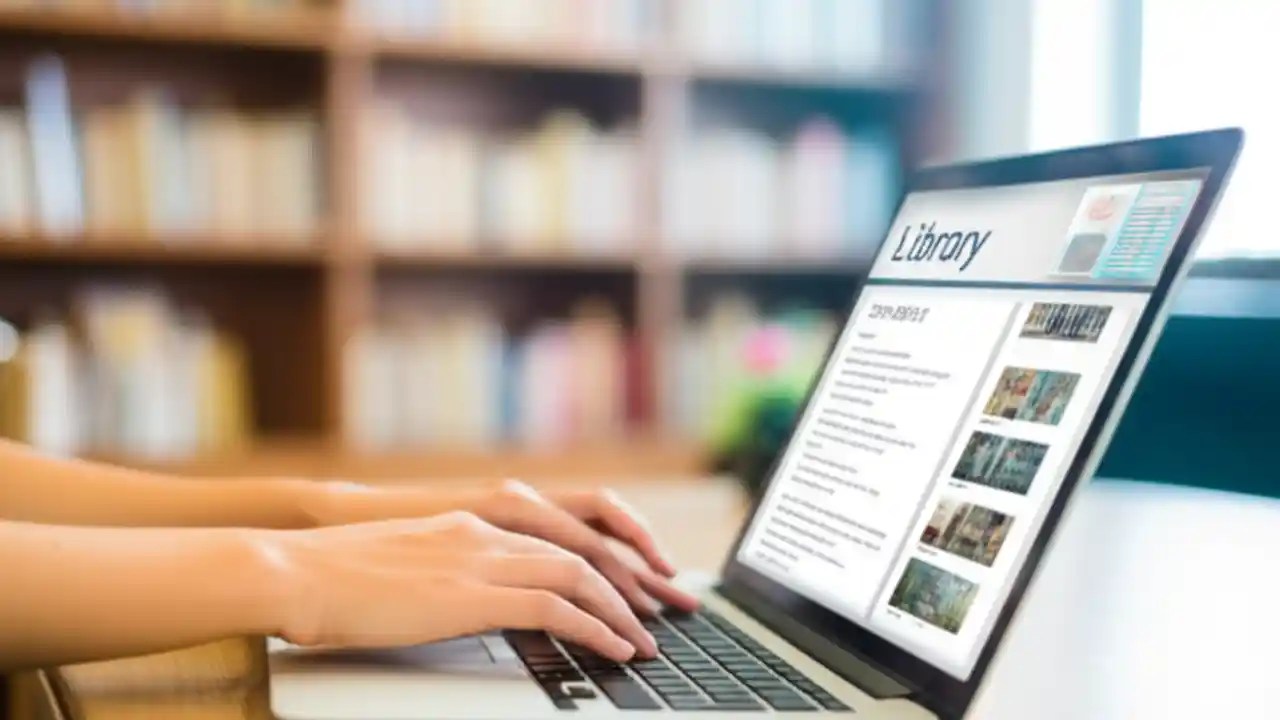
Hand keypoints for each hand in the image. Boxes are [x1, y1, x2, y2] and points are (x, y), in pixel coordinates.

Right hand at [310, 479, 701, 617]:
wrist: (296, 570)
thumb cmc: (335, 577)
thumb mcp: (406, 567)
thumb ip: (449, 575)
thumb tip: (473, 603)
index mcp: (473, 522)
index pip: (563, 532)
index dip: (608, 559)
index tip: (636, 586)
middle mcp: (487, 530)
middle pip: (583, 549)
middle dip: (632, 582)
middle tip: (664, 610)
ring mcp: (480, 557)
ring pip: (579, 574)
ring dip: (621, 609)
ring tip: (646, 642)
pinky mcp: (472, 592)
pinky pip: (555, 606)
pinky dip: (594, 628)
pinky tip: (614, 650)